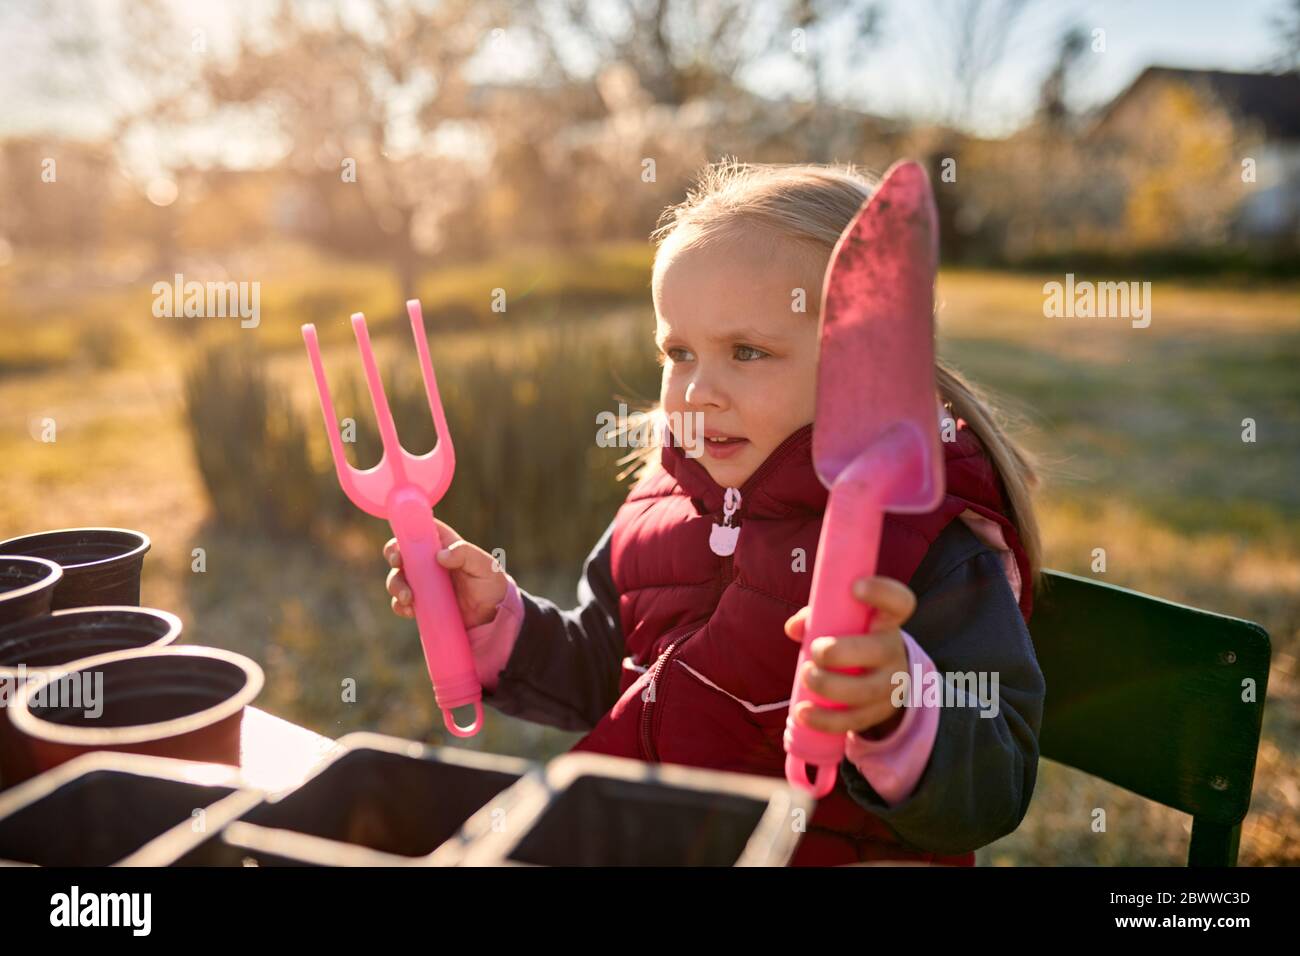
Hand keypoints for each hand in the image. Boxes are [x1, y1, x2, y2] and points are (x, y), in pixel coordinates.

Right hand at [384, 519, 507, 628]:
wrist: (492, 617)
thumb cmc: (490, 584)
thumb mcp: (486, 566)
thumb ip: (466, 554)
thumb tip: (441, 555)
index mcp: (443, 544)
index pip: (419, 530)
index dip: (405, 532)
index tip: (401, 544)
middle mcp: (429, 561)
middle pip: (400, 551)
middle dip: (394, 556)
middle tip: (398, 565)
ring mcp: (422, 582)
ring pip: (397, 577)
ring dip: (396, 584)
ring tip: (408, 597)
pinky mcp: (420, 602)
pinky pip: (401, 602)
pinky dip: (400, 605)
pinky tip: (409, 610)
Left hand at [783, 576, 915, 738]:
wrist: (885, 678)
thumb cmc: (855, 640)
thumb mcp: (845, 623)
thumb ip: (820, 617)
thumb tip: (794, 628)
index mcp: (886, 622)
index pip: (899, 602)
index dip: (882, 592)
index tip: (855, 587)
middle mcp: (893, 652)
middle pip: (877, 650)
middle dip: (841, 652)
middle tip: (816, 651)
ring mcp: (890, 685)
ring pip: (864, 691)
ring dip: (829, 686)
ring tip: (806, 677)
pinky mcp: (878, 713)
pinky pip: (853, 720)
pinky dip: (824, 719)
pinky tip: (803, 713)